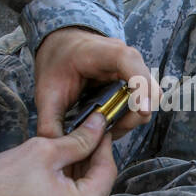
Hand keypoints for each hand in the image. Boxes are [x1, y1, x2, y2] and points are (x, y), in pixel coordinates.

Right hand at [0, 113, 115, 195]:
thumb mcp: (43, 151)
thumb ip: (78, 140)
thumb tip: (99, 126)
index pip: (108, 171)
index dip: (103, 145)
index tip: (99, 127)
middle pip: (97, 188)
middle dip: (89, 161)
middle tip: (80, 136)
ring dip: (77, 178)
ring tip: (63, 154)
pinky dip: (66, 195)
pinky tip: (52, 176)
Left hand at [33, 27, 158, 140]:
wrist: (64, 46)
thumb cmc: (58, 62)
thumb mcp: (47, 91)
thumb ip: (50, 121)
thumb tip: (56, 149)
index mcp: (102, 52)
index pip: (128, 62)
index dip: (140, 85)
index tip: (141, 111)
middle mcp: (126, 59)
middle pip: (148, 88)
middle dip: (133, 115)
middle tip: (108, 130)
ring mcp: (134, 70)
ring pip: (149, 100)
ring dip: (131, 120)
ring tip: (106, 129)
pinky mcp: (135, 82)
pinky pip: (142, 103)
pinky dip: (130, 118)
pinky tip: (110, 124)